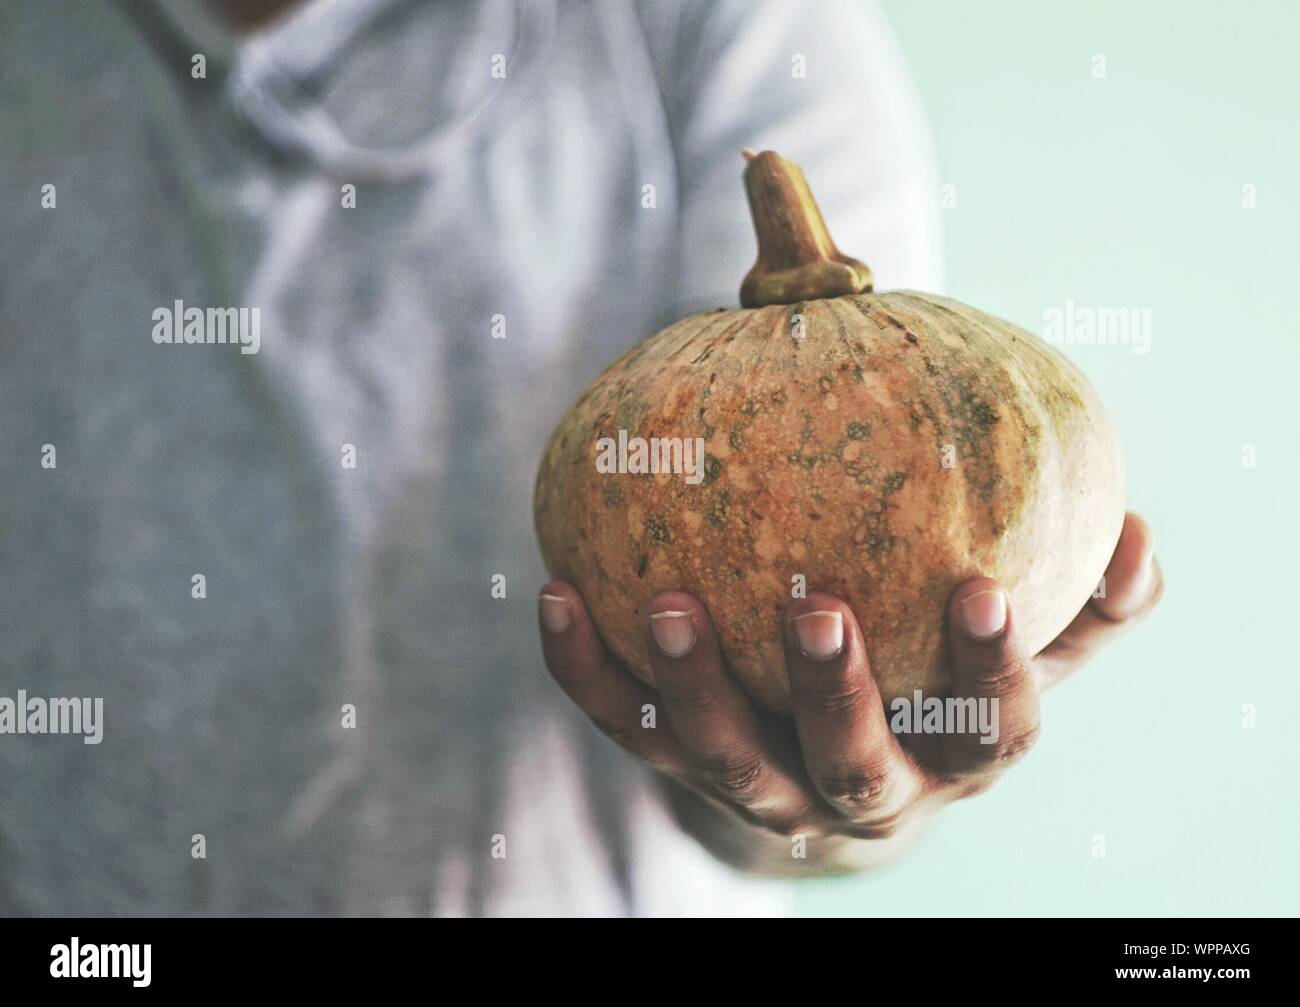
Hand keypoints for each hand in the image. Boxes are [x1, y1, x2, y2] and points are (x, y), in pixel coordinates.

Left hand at [537, 512, 1162, 874]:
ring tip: (662, 600)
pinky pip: (628, 729)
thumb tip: (1136, 530)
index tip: (980, 587)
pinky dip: (588, 671)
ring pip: (726, 764)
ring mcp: (765, 794)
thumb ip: (1073, 603)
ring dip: (693, 688)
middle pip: (850, 768)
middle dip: (834, 696)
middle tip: (814, 607)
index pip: (987, 729)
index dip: (990, 672)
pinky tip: (554, 591)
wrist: (835, 774)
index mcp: (950, 755)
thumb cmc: (936, 681)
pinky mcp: (683, 774)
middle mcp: (860, 792)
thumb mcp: (1009, 649)